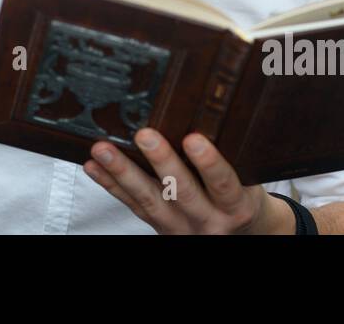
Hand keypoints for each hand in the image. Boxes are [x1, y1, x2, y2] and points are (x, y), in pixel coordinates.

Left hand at [83, 128, 280, 233]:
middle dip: (161, 162)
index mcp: (235, 206)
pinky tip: (94, 166)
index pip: (223, 184)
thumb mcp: (248, 181)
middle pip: (182, 191)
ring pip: (149, 199)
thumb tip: (213, 107)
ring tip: (103, 149)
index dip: (209, 163)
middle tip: (144, 135)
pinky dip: (110, 185)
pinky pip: (132, 206)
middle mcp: (207, 219)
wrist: (242, 235)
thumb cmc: (242, 199)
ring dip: (123, 172)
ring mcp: (180, 226)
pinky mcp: (159, 227)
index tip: (194, 139)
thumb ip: (232, 156)